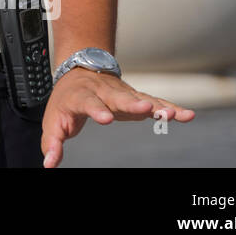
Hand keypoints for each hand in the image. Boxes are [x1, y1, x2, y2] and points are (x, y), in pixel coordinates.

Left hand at [40, 68, 195, 167]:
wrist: (79, 70)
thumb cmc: (67, 100)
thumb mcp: (53, 119)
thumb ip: (52, 142)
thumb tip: (49, 164)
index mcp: (82, 96)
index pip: (89, 103)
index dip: (97, 110)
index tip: (105, 118)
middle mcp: (104, 92)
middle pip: (118, 97)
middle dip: (132, 103)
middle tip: (146, 108)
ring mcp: (122, 93)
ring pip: (141, 98)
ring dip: (157, 105)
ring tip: (173, 113)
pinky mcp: (136, 97)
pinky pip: (155, 102)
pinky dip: (170, 108)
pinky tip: (186, 115)